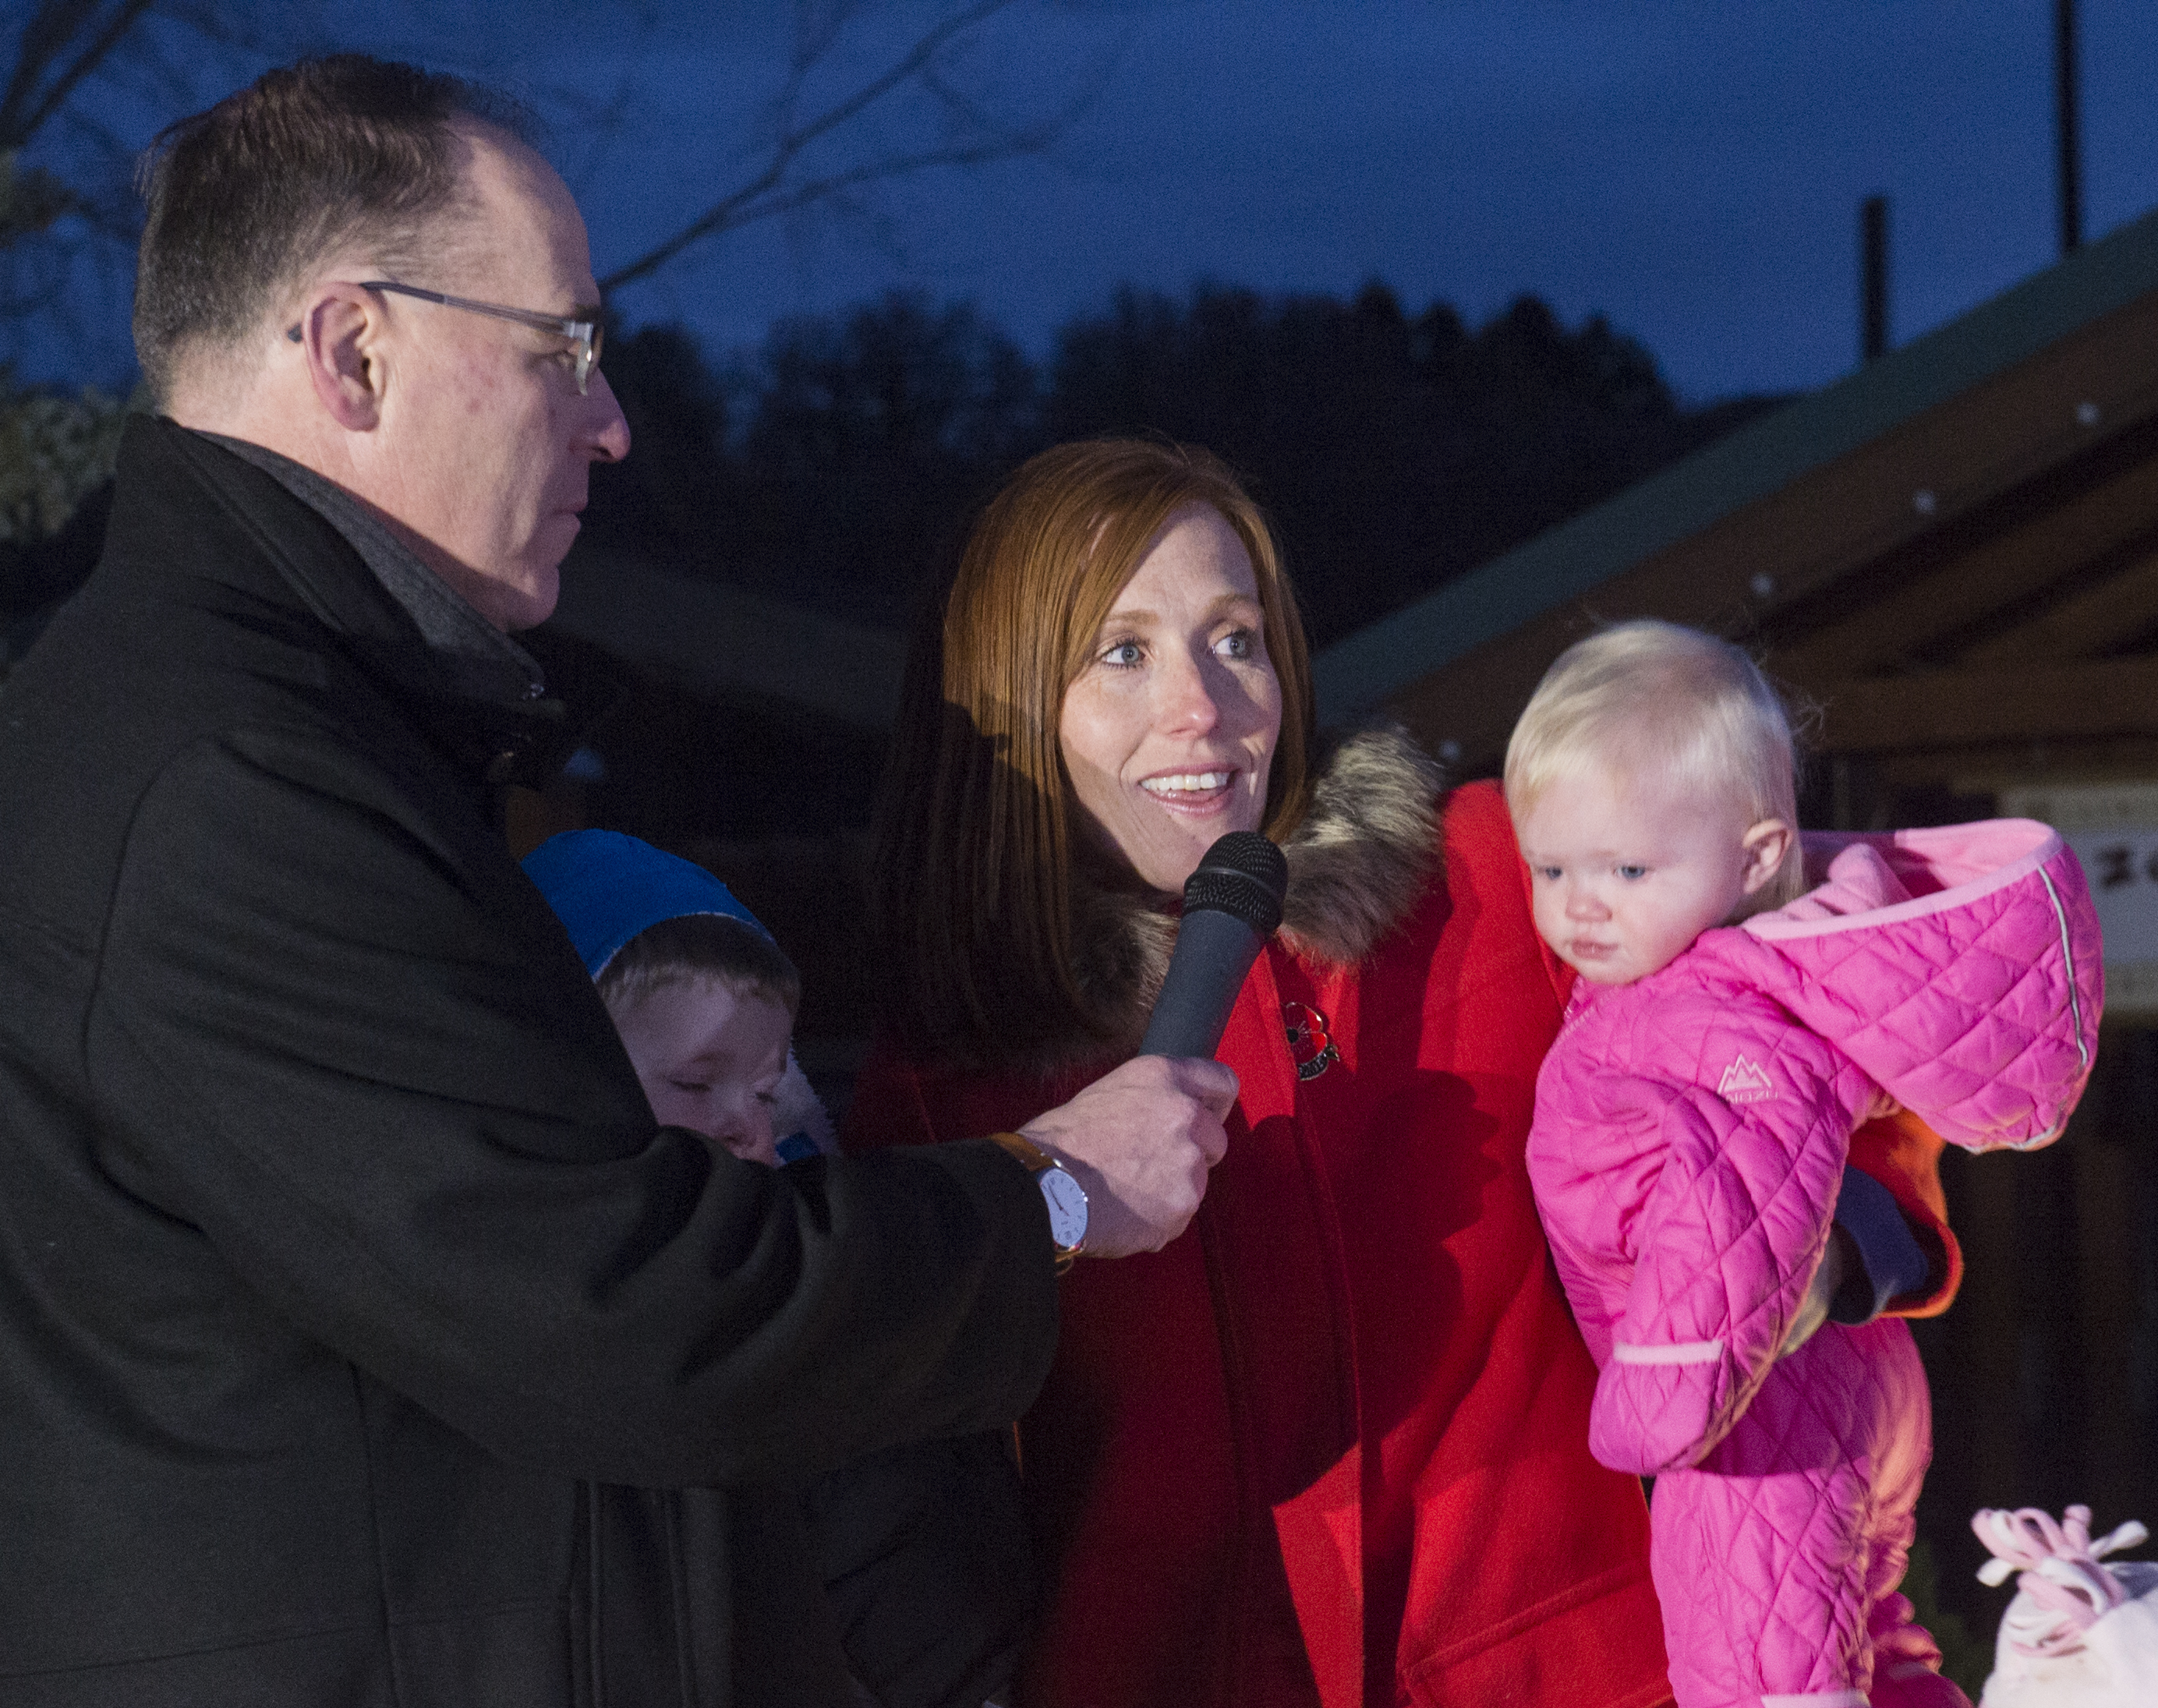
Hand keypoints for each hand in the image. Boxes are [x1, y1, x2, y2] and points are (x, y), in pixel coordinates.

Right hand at [1018, 1055, 1235, 1258]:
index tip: (1206, 1116)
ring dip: (1171, 1190)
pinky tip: (1123, 1213)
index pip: (1222, 1082)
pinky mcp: (1182, 1205)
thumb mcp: (1107, 1093)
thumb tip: (1163, 1115)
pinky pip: (1178, 1216)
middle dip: (1192, 1154)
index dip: (1214, 1103)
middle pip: (1215, 1139)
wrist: (1044, 1185)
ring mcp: (1188, 1163)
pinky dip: (1157, 1220)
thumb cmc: (1062, 1141)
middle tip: (1149, 1164)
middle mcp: (1185, 1114)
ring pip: (1196, 1181)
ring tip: (1125, 1191)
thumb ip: (1150, 1100)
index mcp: (1164, 1077)